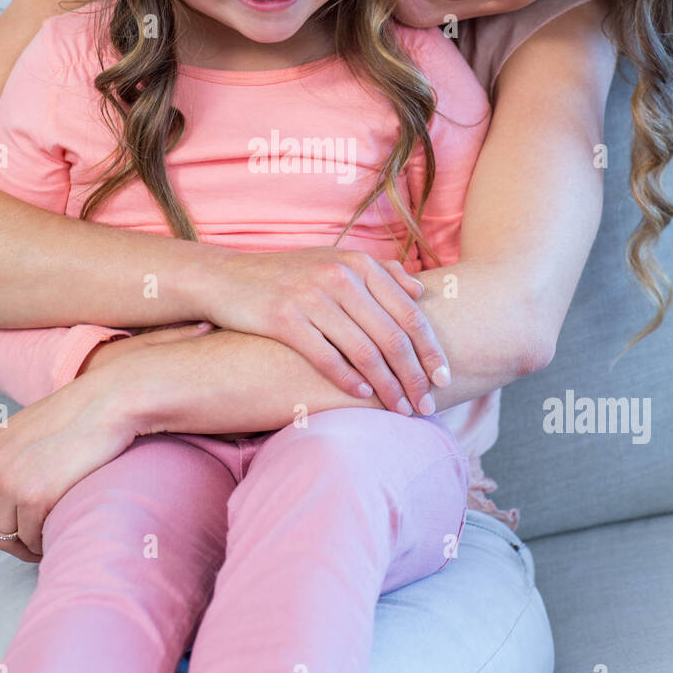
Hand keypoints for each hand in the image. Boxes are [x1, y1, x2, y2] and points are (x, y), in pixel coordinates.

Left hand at [0, 329, 208, 561]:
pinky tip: (59, 536)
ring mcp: (9, 483)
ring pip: (6, 538)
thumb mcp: (30, 433)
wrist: (109, 402)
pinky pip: (30, 538)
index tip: (27, 528)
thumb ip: (14, 459)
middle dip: (13, 540)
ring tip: (50, 542)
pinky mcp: (34, 497)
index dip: (3, 523)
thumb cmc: (80, 417)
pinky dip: (43, 545)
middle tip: (40, 543)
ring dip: (27, 546)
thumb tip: (17, 490)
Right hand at [200, 250, 450, 414]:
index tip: (446, 379)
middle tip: (428, 406)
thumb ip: (378, 273)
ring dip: (387, 386)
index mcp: (358, 263)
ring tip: (400, 410)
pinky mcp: (283, 317)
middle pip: (392, 335)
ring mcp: (311, 296)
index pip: (408, 312)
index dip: (431, 349)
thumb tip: (420, 289)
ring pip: (364, 350)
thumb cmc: (287, 277)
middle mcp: (339, 276)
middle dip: (415, 376)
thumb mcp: (333, 262)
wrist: (226, 278)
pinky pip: (326, 356)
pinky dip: (348, 380)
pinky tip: (362, 397)